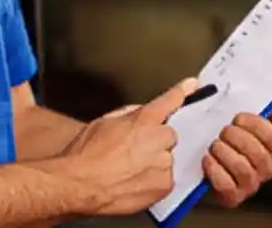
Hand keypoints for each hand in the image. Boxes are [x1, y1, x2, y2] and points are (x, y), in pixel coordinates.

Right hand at [61, 77, 196, 215]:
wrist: (79, 185)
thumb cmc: (85, 155)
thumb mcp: (104, 122)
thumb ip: (128, 114)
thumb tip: (140, 113)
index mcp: (143, 120)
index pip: (169, 101)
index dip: (181, 91)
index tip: (192, 85)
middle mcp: (157, 140)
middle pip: (170, 135)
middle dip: (156, 141)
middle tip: (133, 152)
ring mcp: (163, 164)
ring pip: (168, 159)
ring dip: (155, 162)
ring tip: (130, 171)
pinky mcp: (164, 186)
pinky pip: (167, 179)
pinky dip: (154, 181)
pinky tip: (134, 182)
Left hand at [202, 106, 271, 208]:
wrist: (199, 159)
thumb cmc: (225, 136)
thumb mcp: (243, 119)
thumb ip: (266, 111)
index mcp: (271, 148)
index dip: (255, 125)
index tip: (238, 117)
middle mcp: (264, 169)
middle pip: (259, 154)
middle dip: (238, 139)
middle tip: (223, 131)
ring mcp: (249, 185)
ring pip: (244, 170)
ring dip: (226, 154)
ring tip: (214, 145)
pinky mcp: (233, 197)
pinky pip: (228, 186)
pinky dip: (216, 171)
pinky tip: (208, 160)